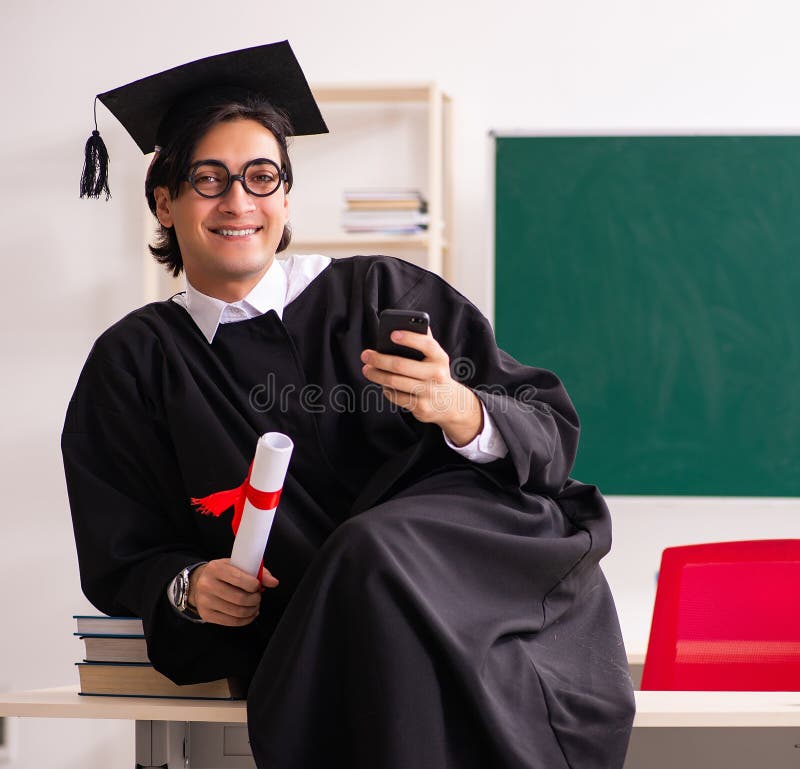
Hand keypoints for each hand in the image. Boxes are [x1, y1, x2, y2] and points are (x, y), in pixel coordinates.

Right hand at [188, 558, 278, 626]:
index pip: (239, 579)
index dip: (254, 585)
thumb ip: (257, 571)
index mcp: (215, 568)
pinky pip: (231, 622)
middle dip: (255, 600)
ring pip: (237, 612)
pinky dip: (245, 619)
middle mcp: (207, 585)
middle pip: (239, 598)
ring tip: (255, 605)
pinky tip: (249, 614)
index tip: (258, 586)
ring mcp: (205, 602)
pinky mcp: (207, 615)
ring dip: (252, 610)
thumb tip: (273, 582)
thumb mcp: (236, 565)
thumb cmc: (223, 573)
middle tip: (258, 597)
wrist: (198, 583)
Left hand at [360, 329, 482, 446]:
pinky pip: (396, 396)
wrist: (450, 403)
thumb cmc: (435, 373)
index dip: (409, 338)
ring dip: (376, 375)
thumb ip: (424, 341)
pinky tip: (382, 383)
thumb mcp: (436, 357)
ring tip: (367, 369)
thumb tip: (406, 323)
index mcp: (440, 358)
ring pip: (394, 382)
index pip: (426, 344)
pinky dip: (386, 389)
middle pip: (401, 365)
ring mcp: (429, 393)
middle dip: (379, 359)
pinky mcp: (421, 407)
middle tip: (365, 355)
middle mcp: (437, 375)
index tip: (391, 334)